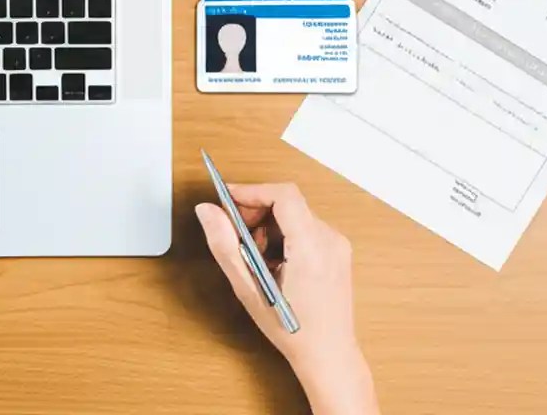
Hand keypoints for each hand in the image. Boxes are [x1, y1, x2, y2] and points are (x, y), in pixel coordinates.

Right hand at [196, 183, 378, 414]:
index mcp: (311, 247)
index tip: (228, 198)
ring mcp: (338, 244)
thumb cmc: (292, 329)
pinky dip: (285, 236)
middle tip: (237, 236)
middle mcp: (330, 239)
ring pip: (295, 215)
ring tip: (258, 258)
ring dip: (270, 227)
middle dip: (257, 212)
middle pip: (288, 203)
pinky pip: (306, 227)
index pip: (283, 195)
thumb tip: (208, 211)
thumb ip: (225, 246)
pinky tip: (275, 264)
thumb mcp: (249, 289)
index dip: (252, 191)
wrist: (328, 354)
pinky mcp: (338, 250)